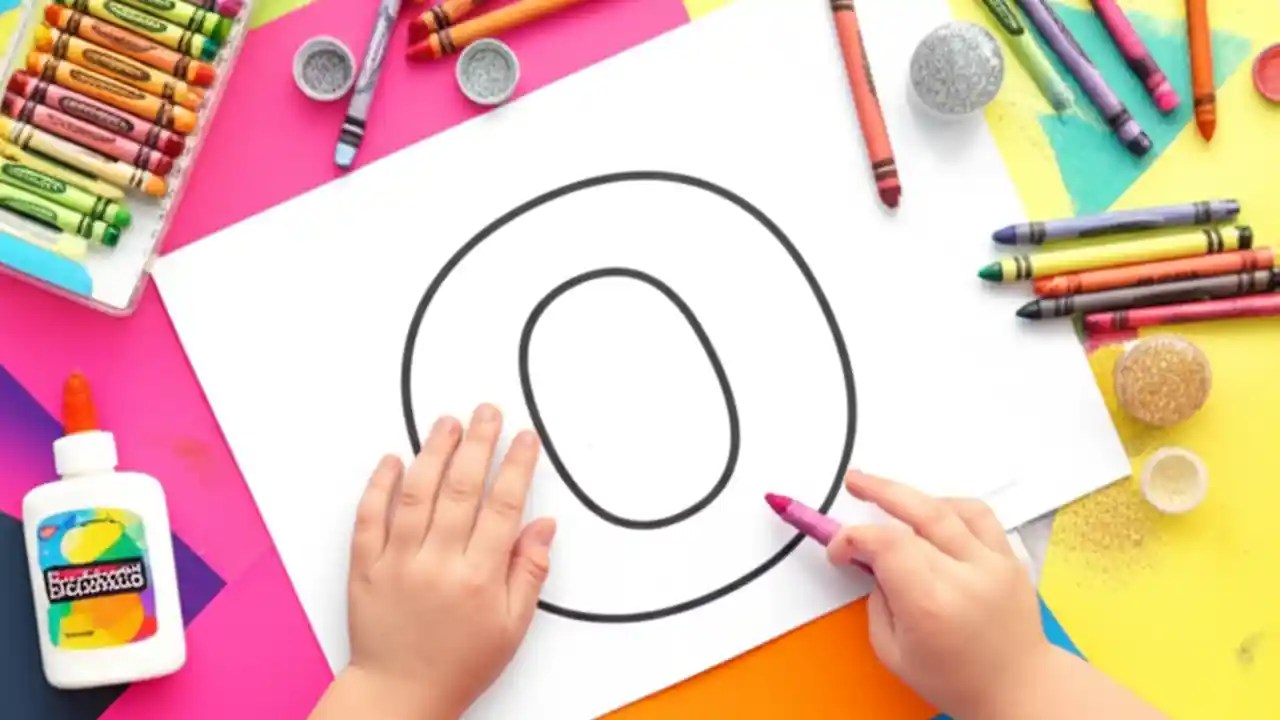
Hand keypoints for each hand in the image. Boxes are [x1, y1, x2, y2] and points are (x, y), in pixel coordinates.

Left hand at [312, 404, 555, 719]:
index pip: (503, 507)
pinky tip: (394, 459)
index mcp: (479, 579)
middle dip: (479, 444)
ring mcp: (398, 562)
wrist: (400, 694)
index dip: (516, 467)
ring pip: (417, 494)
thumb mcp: (511, 626)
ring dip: (434, 452)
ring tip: (448, 423)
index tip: (525, 438)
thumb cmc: (459, 663)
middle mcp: (438, 564)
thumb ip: (529, 572)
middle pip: (462, 489)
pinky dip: (380, 484)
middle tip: (487, 412)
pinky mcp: (365, 566)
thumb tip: (543, 526)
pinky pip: (370, 516)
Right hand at [827, 471, 1047, 718]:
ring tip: (888, 493)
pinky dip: (949, 506)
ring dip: (912, 495)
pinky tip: (931, 511)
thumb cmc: (956, 680)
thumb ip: (877, 601)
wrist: (1019, 689)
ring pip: (948, 508)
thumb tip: (872, 562)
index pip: (885, 545)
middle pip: (914, 516)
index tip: (839, 550)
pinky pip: (979, 516)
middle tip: (854, 482)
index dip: (853, 538)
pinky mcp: (1010, 560)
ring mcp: (993, 565)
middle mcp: (965, 578)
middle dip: (878, 493)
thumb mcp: (893, 652)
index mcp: (930, 605)